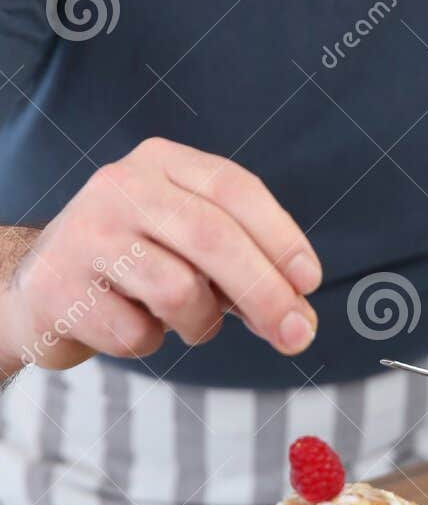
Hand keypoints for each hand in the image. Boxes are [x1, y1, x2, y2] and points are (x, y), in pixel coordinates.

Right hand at [0, 138, 320, 373]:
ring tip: (187, 322)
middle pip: (213, 238)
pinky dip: (149, 343)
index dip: (280, 235)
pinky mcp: (58, 288)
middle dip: (266, 292)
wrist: (40, 287)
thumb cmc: (136, 265)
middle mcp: (121, 186)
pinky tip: (129, 324)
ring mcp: (85, 234)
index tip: (310, 281)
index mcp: (161, 161)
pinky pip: (136, 333)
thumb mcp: (191, 249)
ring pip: (179, 290)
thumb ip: (248, 273)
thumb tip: (300, 320)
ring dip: (201, 324)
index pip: (235, 188)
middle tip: (296, 335)